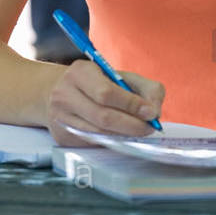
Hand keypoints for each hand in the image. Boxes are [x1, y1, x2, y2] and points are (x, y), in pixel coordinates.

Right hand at [46, 61, 164, 146]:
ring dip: (123, 135)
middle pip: (102, 116)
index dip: (131, 104)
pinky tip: (121, 135)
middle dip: (131, 125)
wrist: (62, 92)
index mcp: (80, 72)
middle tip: (149, 128)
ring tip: (138, 131)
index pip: (106, 93)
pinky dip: (111, 140)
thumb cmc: (99, 83)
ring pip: (98, 133)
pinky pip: (92, 142)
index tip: (151, 113)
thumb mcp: (123, 77)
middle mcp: (64, 94)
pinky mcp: (62, 135)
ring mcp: (60, 117)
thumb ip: (147, 89)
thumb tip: (154, 111)